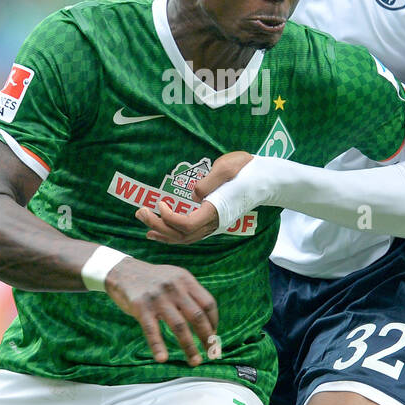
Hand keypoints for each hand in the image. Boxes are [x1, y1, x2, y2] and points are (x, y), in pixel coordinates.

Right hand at [105, 257, 218, 365]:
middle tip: (212, 353)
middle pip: (197, 316)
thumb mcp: (174, 278)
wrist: (123, 271)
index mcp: (185, 280)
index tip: (214, 335)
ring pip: (179, 327)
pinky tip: (162, 358)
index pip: (208, 303)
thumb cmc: (153, 280)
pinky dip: (158, 346)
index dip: (214, 322)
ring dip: (189, 347)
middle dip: (207, 337)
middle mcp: (174, 288)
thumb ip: (189, 294)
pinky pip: (152, 330)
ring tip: (195, 361)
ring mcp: (157, 298)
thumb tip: (208, 321)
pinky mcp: (141, 307)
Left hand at [135, 151, 254, 244]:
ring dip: (162, 232)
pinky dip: (172, 234)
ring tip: (143, 223)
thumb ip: (209, 181)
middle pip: (182, 234)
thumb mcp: (227, 167)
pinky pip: (189, 234)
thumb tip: (194, 195)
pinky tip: (160, 230)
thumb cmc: (246, 169)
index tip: (160, 202)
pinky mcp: (212, 221)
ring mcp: (214, 224)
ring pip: (185, 238)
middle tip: (139, 212)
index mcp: (216, 210)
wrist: (265, 178)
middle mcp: (214, 223)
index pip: (187, 225)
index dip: (169, 218)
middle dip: (158, 225)